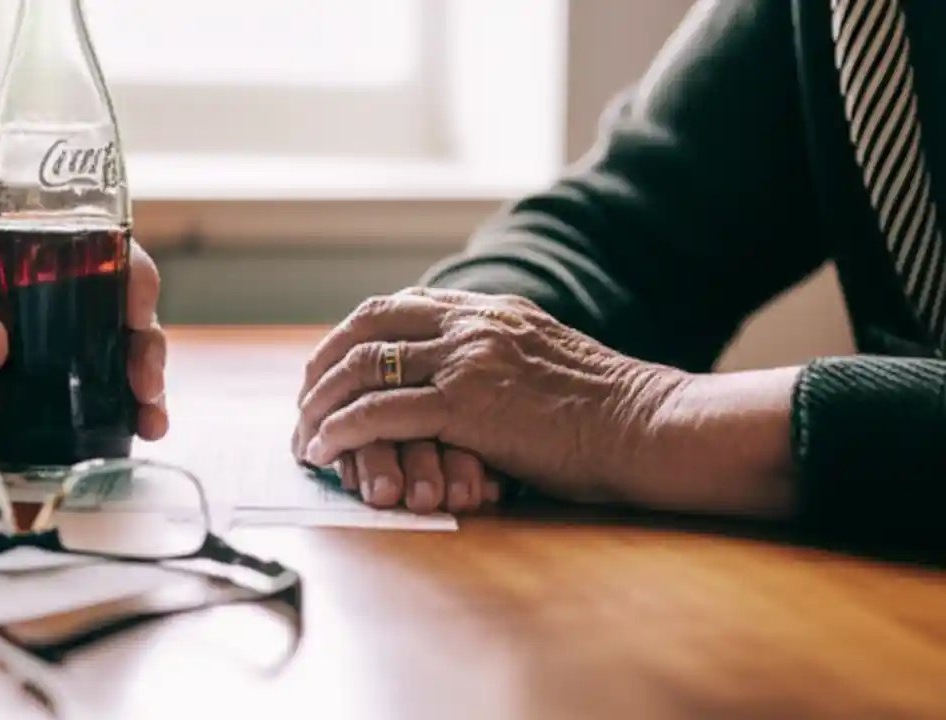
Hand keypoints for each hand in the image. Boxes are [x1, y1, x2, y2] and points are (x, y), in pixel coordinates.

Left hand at [0, 240, 167, 441]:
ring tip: (150, 423)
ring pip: (118, 370)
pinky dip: (113, 429)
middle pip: (123, 319)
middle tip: (144, 384)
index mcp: (27, 268)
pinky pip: (89, 416)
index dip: (130, 279)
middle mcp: (54, 312)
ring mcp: (53, 362)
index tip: (135, 313)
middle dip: (146, 350)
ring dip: (143, 395)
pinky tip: (127, 444)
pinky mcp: (43, 409)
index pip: (98, 258)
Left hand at [294, 288, 689, 505]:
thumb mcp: (543, 354)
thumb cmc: (603, 406)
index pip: (396, 306)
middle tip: (303, 399)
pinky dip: (341, 431)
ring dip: (321, 403)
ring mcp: (467, 361)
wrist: (646, 424)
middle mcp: (470, 324)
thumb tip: (455, 376)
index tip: (328, 364)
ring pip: (364, 369)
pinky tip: (323, 448)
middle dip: (322, 365)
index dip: (350, 335)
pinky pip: (381, 413)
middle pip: (366, 328)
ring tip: (304, 433)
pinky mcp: (467, 406)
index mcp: (487, 309)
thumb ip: (495, 351)